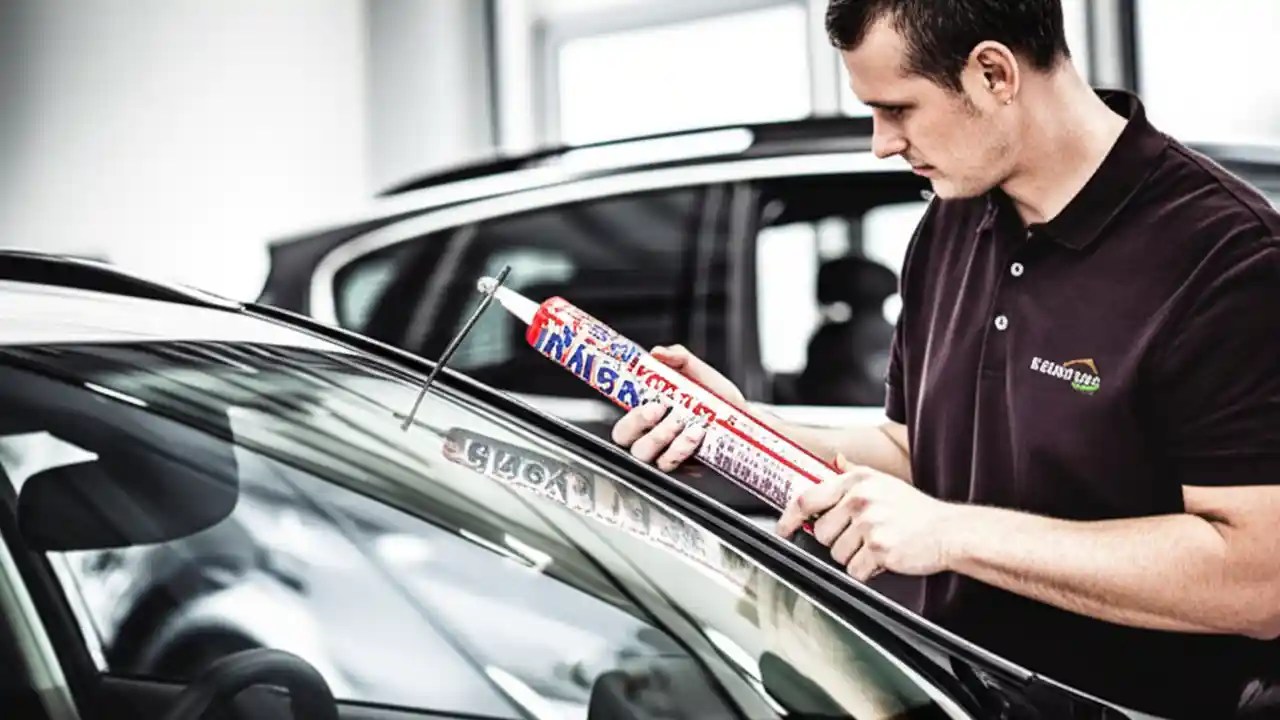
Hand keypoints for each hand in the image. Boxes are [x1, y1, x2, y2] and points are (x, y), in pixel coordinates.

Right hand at [610, 344, 743, 470]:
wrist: (744, 418)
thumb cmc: (716, 397)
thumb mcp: (697, 371)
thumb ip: (677, 357)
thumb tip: (657, 353)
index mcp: (648, 414)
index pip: (624, 423)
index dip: (630, 416)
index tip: (651, 402)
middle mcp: (651, 437)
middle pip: (626, 441)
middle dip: (640, 424)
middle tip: (661, 410)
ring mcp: (664, 455)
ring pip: (645, 455)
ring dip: (662, 436)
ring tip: (686, 421)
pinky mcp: (681, 469)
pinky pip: (670, 465)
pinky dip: (681, 449)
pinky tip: (697, 435)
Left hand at [776, 455, 960, 580]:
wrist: (948, 531)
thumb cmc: (915, 510)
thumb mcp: (883, 482)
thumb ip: (854, 472)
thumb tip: (836, 460)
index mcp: (856, 481)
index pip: (807, 498)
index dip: (789, 517)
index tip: (784, 529)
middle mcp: (859, 499)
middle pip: (821, 533)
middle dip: (837, 541)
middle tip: (861, 537)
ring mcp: (869, 523)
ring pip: (836, 555)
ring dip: (853, 557)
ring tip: (876, 545)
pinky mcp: (878, 548)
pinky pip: (854, 570)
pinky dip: (866, 571)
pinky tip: (883, 558)